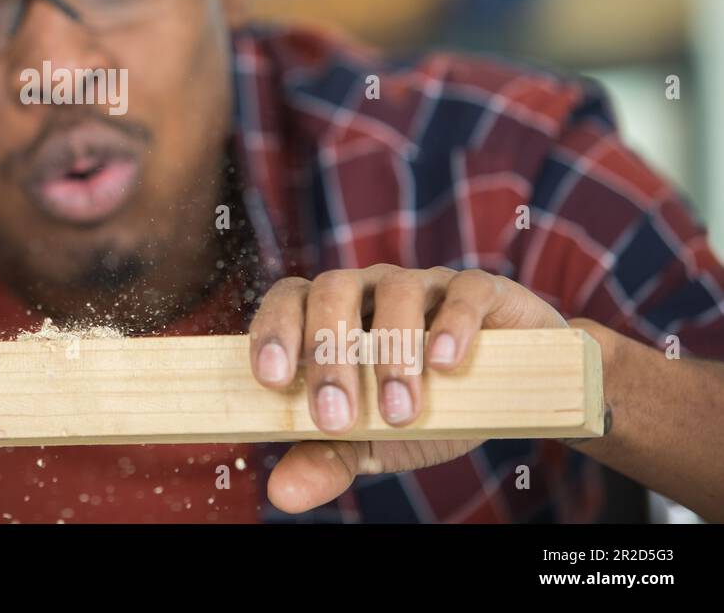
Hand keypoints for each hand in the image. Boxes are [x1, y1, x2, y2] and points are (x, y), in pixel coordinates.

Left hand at [247, 264, 567, 513]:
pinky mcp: (480, 290)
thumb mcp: (370, 440)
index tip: (271, 380)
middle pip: (336, 292)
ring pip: (397, 290)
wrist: (504, 397)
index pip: (289, 298)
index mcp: (330, 313)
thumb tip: (281, 493)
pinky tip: (445, 363)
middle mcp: (370, 287)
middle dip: (331, 356)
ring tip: (399, 412)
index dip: (275, 330)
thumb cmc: (418, 408)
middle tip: (337, 418)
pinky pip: (464, 292)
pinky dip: (453, 324)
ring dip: (394, 353)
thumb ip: (325, 459)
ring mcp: (425, 283)